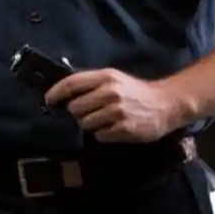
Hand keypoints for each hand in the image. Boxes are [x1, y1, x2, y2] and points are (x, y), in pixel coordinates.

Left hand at [43, 68, 184, 143]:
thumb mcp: (114, 78)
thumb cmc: (135, 91)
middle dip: (77, 112)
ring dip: (90, 124)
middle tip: (87, 112)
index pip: (71, 83)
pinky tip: (113, 128)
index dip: (56, 93)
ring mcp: (117, 111)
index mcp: (105, 77)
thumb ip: (91, 83)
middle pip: (75, 108)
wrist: (166, 104)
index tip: (48, 101)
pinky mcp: (124, 129)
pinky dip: (103, 134)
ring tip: (103, 120)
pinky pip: (100, 136)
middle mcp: (110, 92)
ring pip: (85, 124)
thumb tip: (62, 91)